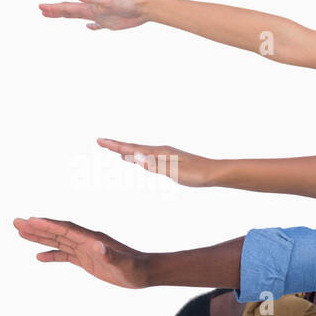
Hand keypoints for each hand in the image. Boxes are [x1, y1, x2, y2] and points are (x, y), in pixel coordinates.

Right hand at [14, 217, 149, 287]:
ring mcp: (85, 250)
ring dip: (40, 237)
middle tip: (16, 222)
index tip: (30, 220)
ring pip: (58, 241)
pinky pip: (65, 256)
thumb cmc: (135, 268)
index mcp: (92, 239)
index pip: (66, 230)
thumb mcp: (123, 264)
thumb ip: (110, 256)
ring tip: (20, 232)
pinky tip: (39, 256)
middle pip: (57, 232)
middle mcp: (86, 241)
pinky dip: (52, 255)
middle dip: (37, 228)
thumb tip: (97, 247)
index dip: (48, 225)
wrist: (145, 273)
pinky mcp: (87, 260)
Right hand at [38, 0, 146, 29]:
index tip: (41, 7)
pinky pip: (97, 25)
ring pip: (80, 17)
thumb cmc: (125, 3)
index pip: (67, 7)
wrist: (141, 7)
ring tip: (57, 16)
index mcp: (89, 5)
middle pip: (70, 11)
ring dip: (67, 16)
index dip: (53, 8)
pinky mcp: (110, 23)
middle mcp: (92, 10)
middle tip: (41, 11)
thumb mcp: (106, 0)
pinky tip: (89, 27)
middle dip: (55, 11)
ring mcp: (100, 16)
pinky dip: (92, 27)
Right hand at [96, 138, 215, 186]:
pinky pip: (148, 156)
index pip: (133, 148)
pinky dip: (137, 155)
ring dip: (126, 150)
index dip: (115, 146)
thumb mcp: (174, 172)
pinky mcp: (170, 160)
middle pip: (134, 147)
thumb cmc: (197, 174)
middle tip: (100, 141)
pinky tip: (136, 158)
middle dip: (116, 145)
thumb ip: (154, 165)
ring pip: (140, 151)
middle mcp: (161, 151)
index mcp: (159, 153)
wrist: (215, 173)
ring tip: (113, 149)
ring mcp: (165, 155)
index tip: (100, 141)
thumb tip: (135, 157)